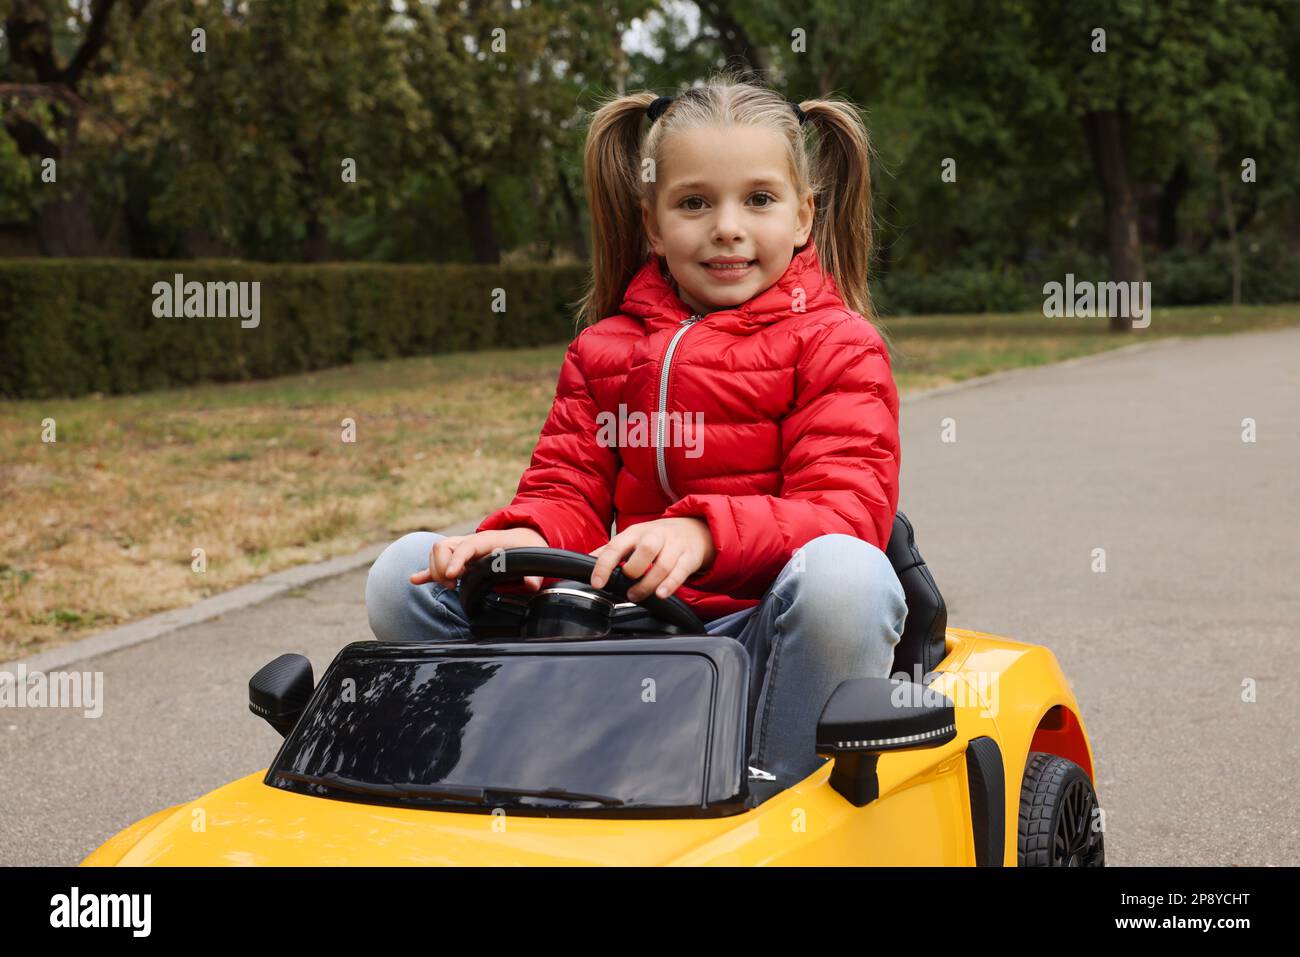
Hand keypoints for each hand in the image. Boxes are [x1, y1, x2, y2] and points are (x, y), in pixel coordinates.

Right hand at [410, 527, 547, 591]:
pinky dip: (426, 572)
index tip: (452, 576)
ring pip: (436, 551)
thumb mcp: (534, 556)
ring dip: (436, 569)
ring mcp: (461, 549)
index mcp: (486, 540)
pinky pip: (437, 563)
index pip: (466, 546)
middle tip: (454, 584)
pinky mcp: (457, 559)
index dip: (457, 559)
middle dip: (442, 566)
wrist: (522, 538)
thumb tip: (532, 585)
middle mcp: (470, 542)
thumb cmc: (525, 547)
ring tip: (450, 585)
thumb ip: (533, 573)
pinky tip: (415, 580)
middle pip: (443, 546)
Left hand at [588, 517, 715, 601]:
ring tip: (636, 596)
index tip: (597, 583)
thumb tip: (585, 560)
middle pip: (646, 549)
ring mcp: (674, 546)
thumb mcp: (632, 538)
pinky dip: (670, 585)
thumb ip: (610, 550)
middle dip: (633, 571)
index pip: (617, 546)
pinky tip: (660, 594)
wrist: (693, 529)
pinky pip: (680, 572)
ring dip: (648, 584)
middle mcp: (655, 536)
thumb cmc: (657, 537)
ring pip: (663, 565)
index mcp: (636, 532)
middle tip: (625, 587)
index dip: (604, 565)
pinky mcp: (689, 557)